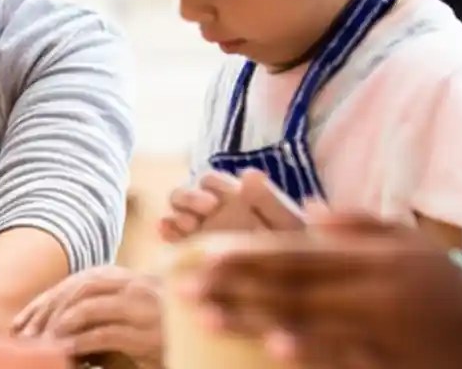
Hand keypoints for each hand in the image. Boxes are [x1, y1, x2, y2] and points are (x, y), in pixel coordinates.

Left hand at [13, 266, 162, 368]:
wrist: (204, 345)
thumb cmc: (161, 335)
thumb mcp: (129, 317)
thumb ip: (100, 311)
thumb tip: (54, 322)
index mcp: (129, 279)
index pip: (77, 282)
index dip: (45, 301)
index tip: (22, 322)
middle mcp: (136, 286)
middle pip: (77, 291)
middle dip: (45, 313)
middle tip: (26, 336)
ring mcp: (144, 308)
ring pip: (87, 308)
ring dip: (58, 328)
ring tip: (42, 345)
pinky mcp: (149, 335)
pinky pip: (104, 334)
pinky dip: (80, 343)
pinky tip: (65, 353)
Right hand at [160, 171, 304, 242]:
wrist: (295, 287)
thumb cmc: (296, 251)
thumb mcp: (289, 226)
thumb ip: (269, 200)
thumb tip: (249, 173)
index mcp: (235, 197)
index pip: (211, 181)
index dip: (209, 187)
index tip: (215, 202)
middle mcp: (212, 211)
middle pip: (187, 194)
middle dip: (189, 199)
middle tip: (204, 212)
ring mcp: (199, 231)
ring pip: (175, 212)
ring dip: (176, 214)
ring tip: (187, 226)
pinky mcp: (189, 252)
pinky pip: (170, 235)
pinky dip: (165, 230)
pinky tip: (167, 233)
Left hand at [191, 208, 461, 367]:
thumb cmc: (446, 284)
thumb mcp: (407, 242)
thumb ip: (357, 223)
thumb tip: (309, 207)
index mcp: (366, 258)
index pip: (294, 254)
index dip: (248, 254)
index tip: (205, 253)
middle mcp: (367, 288)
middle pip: (288, 286)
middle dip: (233, 286)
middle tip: (184, 286)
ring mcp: (376, 326)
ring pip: (304, 318)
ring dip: (252, 317)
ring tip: (206, 315)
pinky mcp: (385, 359)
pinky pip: (340, 355)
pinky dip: (309, 350)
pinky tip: (275, 349)